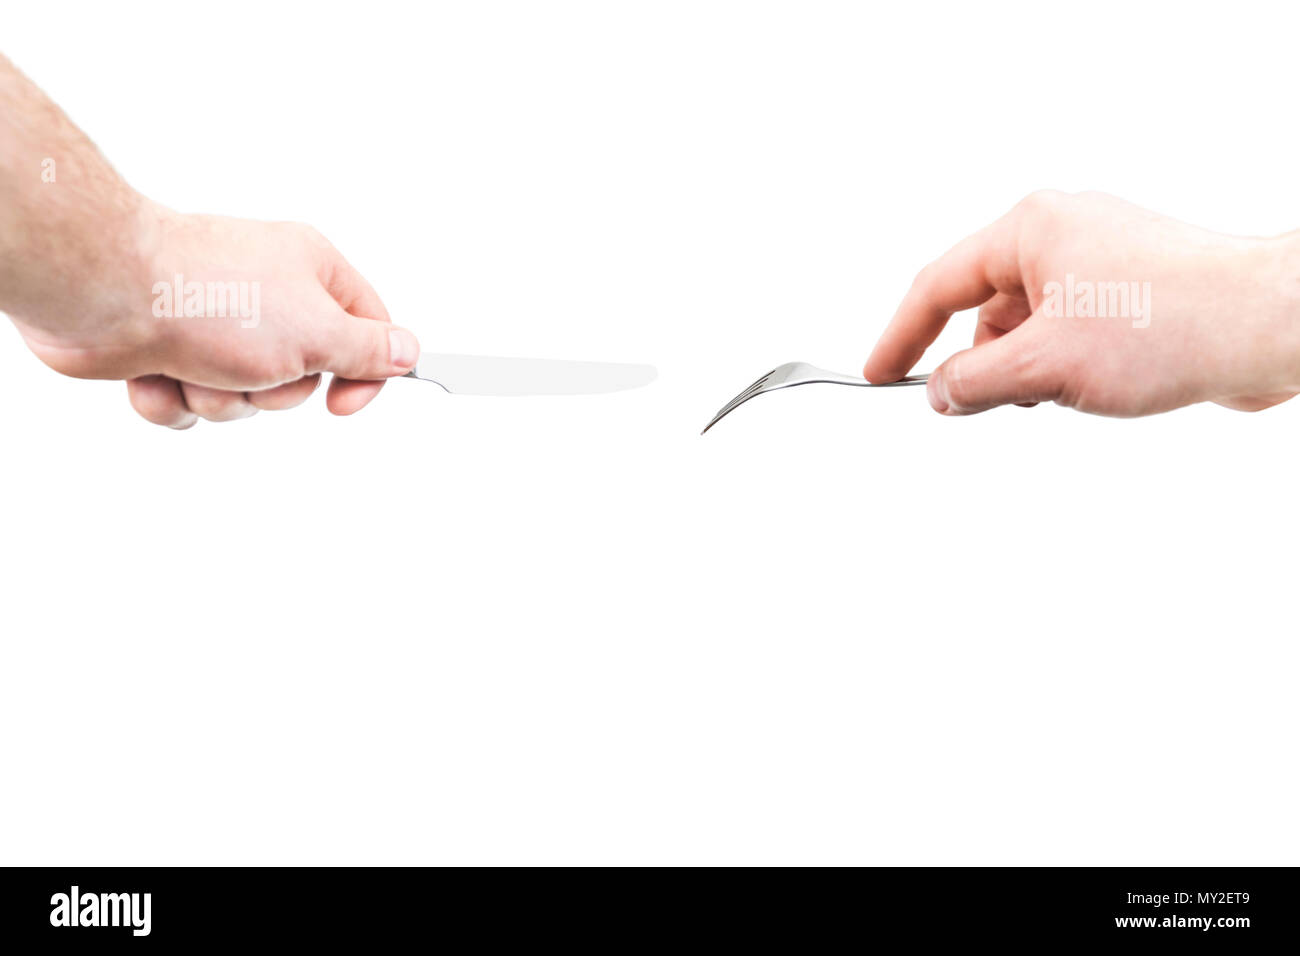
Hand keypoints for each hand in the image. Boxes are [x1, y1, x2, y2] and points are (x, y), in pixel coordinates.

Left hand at [9, 202, 419, 428]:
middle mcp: (267, 294)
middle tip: (252, 366)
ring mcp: (214, 323)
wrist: (105, 292)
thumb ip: (368, 349)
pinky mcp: (167, 349)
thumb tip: (409, 351)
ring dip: (218, 397)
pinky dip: (173, 398)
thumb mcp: (316, 330)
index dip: (363, 374)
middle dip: (271, 390)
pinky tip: (157, 371)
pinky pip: (190, 402)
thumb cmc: (213, 298)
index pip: (367, 328)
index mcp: (311, 271)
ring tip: (195, 364)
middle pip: (302, 376)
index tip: (343, 405)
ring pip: (243, 397)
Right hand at [864, 191, 1299, 415]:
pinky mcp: (1128, 292)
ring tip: (1059, 393)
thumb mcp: (1043, 366)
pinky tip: (1088, 389)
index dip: (899, 335)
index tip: (877, 374)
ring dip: (1025, 370)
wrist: (1269, 326)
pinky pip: (1065, 331)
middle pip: (982, 308)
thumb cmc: (1170, 324)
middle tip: (980, 406)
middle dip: (979, 364)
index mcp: (1031, 229)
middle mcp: (1062, 234)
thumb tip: (938, 393)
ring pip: (1026, 327)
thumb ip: (972, 383)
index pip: (938, 285)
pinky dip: (1059, 365)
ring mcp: (1098, 261)